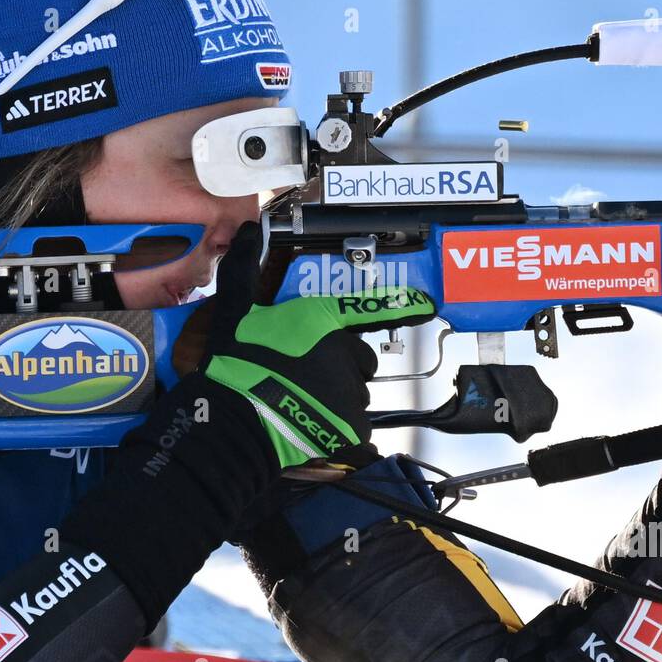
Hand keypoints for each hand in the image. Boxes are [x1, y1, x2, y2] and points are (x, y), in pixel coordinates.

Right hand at [200, 222, 435, 469]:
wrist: (234, 419)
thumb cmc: (234, 363)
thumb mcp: (234, 309)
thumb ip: (244, 269)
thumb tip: (248, 230)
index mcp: (321, 320)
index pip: (367, 309)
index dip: (398, 306)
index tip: (427, 304)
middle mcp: (343, 351)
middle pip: (359, 361)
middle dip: (342, 370)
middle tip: (307, 378)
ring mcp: (350, 389)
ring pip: (356, 394)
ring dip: (339, 401)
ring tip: (302, 405)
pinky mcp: (351, 426)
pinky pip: (355, 428)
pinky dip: (339, 431)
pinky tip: (311, 427)